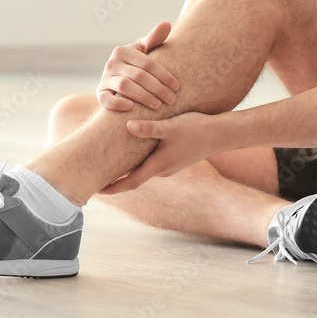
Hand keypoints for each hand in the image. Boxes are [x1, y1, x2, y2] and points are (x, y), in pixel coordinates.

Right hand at [97, 21, 179, 111]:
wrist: (117, 80)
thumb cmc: (136, 64)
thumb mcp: (144, 51)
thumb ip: (154, 39)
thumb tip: (166, 23)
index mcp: (123, 51)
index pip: (147, 63)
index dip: (163, 75)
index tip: (176, 86)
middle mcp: (111, 63)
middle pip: (138, 76)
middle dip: (157, 88)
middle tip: (171, 99)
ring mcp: (104, 78)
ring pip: (124, 86)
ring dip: (143, 96)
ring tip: (158, 105)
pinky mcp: (100, 93)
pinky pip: (105, 100)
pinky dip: (117, 103)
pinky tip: (131, 107)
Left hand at [99, 112, 224, 193]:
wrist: (220, 134)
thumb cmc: (196, 129)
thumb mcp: (170, 127)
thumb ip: (149, 128)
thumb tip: (127, 126)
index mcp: (159, 165)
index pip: (130, 183)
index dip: (112, 188)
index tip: (96, 191)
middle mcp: (163, 170)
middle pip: (134, 178)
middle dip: (116, 179)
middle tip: (96, 176)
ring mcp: (170, 166)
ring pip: (143, 170)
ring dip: (128, 169)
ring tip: (110, 162)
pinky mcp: (175, 159)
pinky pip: (152, 163)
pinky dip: (139, 161)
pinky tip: (133, 150)